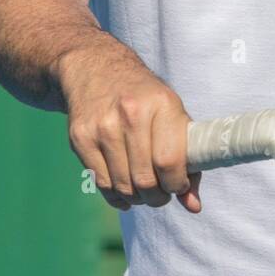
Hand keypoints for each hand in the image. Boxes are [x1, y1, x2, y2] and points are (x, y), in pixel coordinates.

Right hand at [59, 40, 201, 213]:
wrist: (96, 69)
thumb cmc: (144, 98)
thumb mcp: (172, 114)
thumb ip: (187, 159)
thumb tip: (194, 206)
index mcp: (162, 103)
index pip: (171, 161)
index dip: (177, 184)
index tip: (178, 185)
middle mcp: (131, 113)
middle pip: (146, 179)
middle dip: (157, 197)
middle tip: (160, 194)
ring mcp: (102, 126)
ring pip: (123, 186)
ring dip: (137, 199)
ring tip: (143, 191)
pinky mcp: (80, 137)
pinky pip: (101, 183)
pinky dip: (115, 196)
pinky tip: (123, 189)